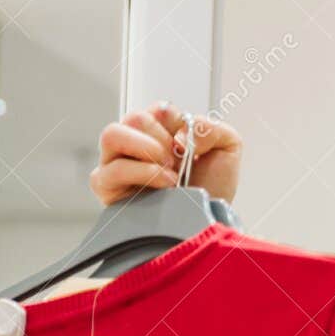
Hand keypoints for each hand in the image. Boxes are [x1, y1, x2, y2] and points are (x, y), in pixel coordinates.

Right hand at [89, 102, 240, 205]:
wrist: (206, 226)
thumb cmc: (212, 190)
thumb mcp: (227, 148)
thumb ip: (210, 126)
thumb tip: (179, 134)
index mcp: (159, 129)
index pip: (158, 109)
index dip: (177, 124)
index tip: (189, 145)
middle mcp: (134, 142)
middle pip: (136, 118)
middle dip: (164, 140)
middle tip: (180, 163)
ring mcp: (116, 163)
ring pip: (112, 135)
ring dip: (147, 150)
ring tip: (170, 172)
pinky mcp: (107, 187)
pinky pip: (111, 170)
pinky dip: (142, 173)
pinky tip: (165, 185)